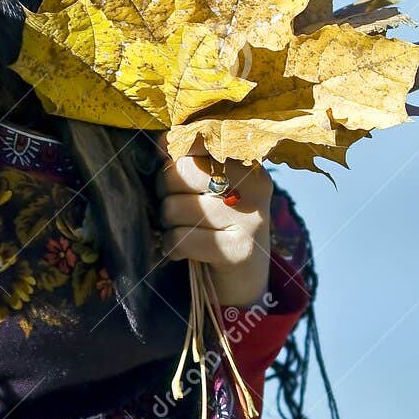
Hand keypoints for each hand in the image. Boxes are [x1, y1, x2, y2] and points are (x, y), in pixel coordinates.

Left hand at [153, 132, 272, 308]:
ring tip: (183, 230)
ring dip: (167, 224)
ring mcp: (251, 218)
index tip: (167, 159)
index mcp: (249, 163)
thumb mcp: (210, 189)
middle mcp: (255, 186)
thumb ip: (189, 161)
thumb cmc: (218, 226)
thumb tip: (162, 141)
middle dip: (165, 191)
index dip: (175, 147)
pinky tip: (183, 252)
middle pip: (181, 172)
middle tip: (176, 206)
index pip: (202, 138)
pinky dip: (172, 247)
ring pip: (175, 207)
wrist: (244, 281)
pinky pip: (181, 239)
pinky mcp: (239, 250)